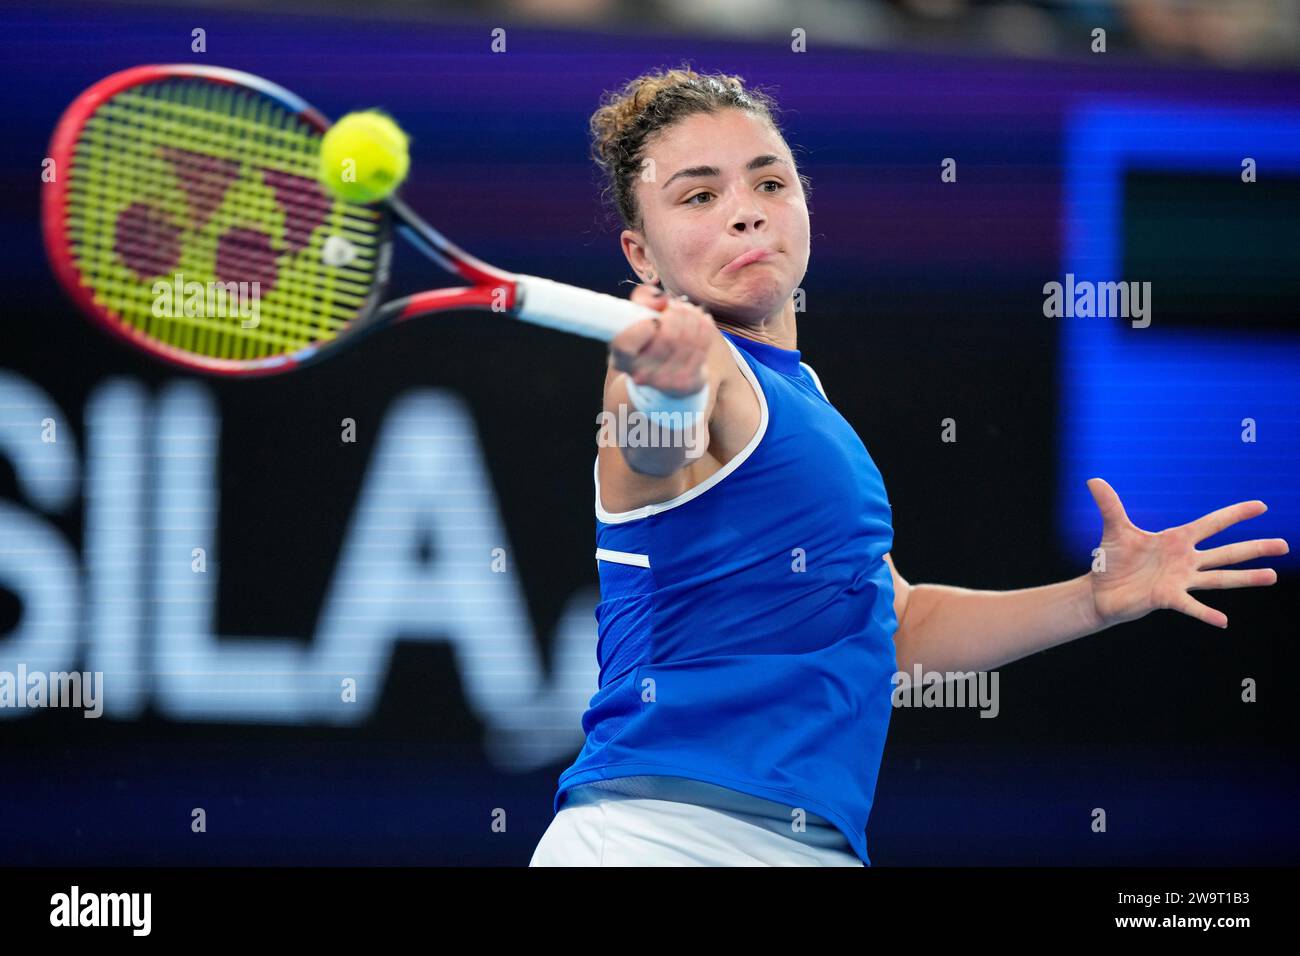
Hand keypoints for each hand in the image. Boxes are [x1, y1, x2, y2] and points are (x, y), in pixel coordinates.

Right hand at [609, 285, 713, 395]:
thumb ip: (644, 298)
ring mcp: (665, 381)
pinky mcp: (687, 382)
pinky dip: (704, 326)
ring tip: (690, 310)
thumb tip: (662, 300)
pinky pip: (702, 345)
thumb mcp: (639, 316)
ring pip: (688, 339)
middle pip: (667, 338)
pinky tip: (702, 320)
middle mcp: (640, 374)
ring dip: (692, 316)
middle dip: (677, 313)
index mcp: (621, 358)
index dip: (643, 327)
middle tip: (678, 305)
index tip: (654, 318)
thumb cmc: (651, 336)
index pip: (625, 344)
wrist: (670, 372)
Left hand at [1085, 477, 1287, 629]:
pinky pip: (1191, 606)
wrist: (1100, 591)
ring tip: (1273, 576)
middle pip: (1226, 552)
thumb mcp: (1114, 530)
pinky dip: (1206, 613)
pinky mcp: (1168, 598)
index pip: (1211, 524)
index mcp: (1176, 540)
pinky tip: (1224, 621)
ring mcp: (1180, 580)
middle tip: (1285, 544)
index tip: (1261, 505)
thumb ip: (1110, 505)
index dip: (1235, 514)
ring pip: (1219, 578)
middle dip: (1254, 547)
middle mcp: (1185, 560)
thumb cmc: (1112, 561)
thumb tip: (1093, 478)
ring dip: (1246, 578)